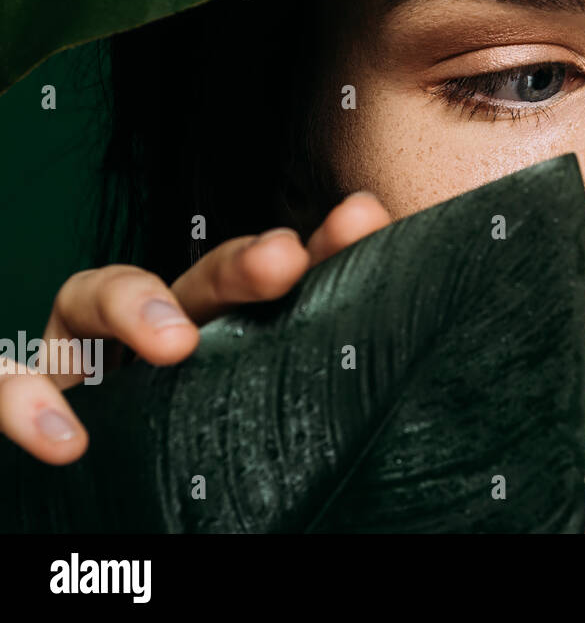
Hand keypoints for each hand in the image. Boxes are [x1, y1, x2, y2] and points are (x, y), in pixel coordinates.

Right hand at [0, 191, 390, 464]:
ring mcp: (86, 359)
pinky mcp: (31, 393)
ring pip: (94, 299)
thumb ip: (306, 394)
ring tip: (172, 344)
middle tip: (282, 260)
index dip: (319, 249)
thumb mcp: (257, 425)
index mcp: (229, 336)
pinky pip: (9, 384)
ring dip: (132, 304)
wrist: (95, 512)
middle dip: (242, 263)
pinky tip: (63, 436)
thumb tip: (398, 390)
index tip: (364, 221)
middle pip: (201, 280)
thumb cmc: (192, 466)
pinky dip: (23, 400)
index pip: (275, 279)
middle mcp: (158, 332)